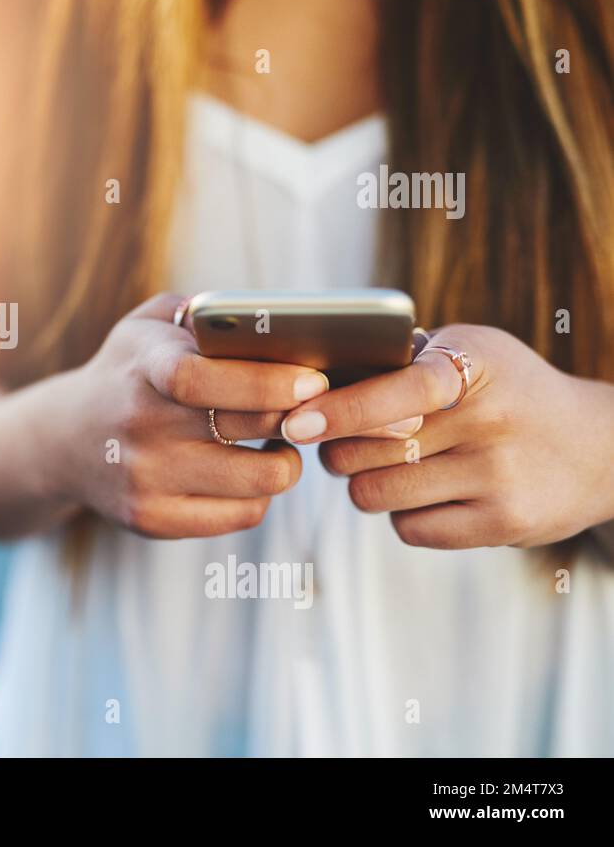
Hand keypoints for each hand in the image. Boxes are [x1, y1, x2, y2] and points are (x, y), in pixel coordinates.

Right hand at [47, 293, 329, 537]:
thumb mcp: (148, 325)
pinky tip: (250, 471)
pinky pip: (242, 514)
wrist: (63, 440)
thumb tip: (274, 321)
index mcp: (141, 368)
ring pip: (258, 480)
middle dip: (296, 416)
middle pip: (244, 427)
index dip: (265, 381)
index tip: (312, 381)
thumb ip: (203, 312)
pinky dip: (260, 493)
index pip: (198, 379)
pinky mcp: (151, 519)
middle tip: (313, 407)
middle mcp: (138, 426)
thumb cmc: (128, 372)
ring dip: (286, 460)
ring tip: (280, 440)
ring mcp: (143, 478)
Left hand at [279, 323, 613, 547]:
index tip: (298, 423)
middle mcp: (491, 419)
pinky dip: (403, 514)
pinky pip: (408, 528)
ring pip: (375, 493)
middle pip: (363, 450)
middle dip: (338, 449)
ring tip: (393, 465)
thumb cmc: (504, 392)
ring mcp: (500, 475)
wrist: (596, 448)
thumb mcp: (466, 354)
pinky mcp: (504, 523)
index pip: (402, 388)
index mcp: (474, 365)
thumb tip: (311, 385)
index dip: (343, 408)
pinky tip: (430, 493)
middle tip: (350, 441)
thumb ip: (398, 361)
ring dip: (366, 483)